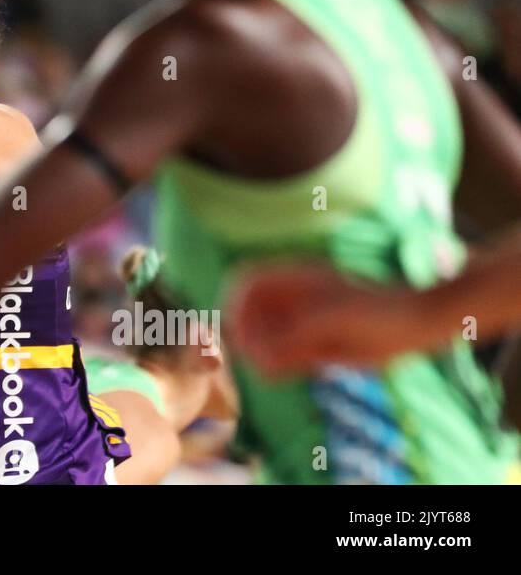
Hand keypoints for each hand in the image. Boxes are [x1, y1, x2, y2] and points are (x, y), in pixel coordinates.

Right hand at [227, 264, 430, 375]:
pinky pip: (284, 356)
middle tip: (255, 356)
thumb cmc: (380, 311)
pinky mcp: (315, 345)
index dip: (233, 301)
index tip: (234, 326)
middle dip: (246, 335)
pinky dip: (278, 366)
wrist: (418, 325)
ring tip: (275, 368)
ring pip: (264, 339)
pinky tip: (289, 372)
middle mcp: (294, 300)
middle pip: (249, 314)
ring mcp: (303, 322)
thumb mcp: (335, 318)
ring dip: (261, 354)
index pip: (247, 281)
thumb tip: (260, 350)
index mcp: (295, 280)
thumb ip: (295, 332)